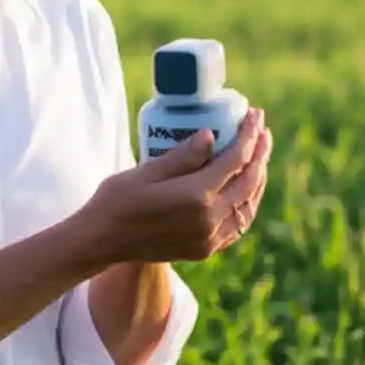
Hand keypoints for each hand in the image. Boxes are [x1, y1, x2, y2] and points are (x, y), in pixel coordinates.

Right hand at [79, 107, 273, 263]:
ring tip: (260, 156)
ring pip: (247, 205)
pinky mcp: (205, 249)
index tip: (254, 115)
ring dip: (258, 179)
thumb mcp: (145, 172)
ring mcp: (209, 238)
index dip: (248, 135)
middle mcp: (208, 220)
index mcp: (195, 196)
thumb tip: (211, 135)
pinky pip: (238, 225)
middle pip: (248, 182)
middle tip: (262, 130)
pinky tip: (245, 190)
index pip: (235, 160)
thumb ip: (182, 156)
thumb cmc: (117, 200)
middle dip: (259, 153)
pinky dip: (247, 203)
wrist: (103, 241)